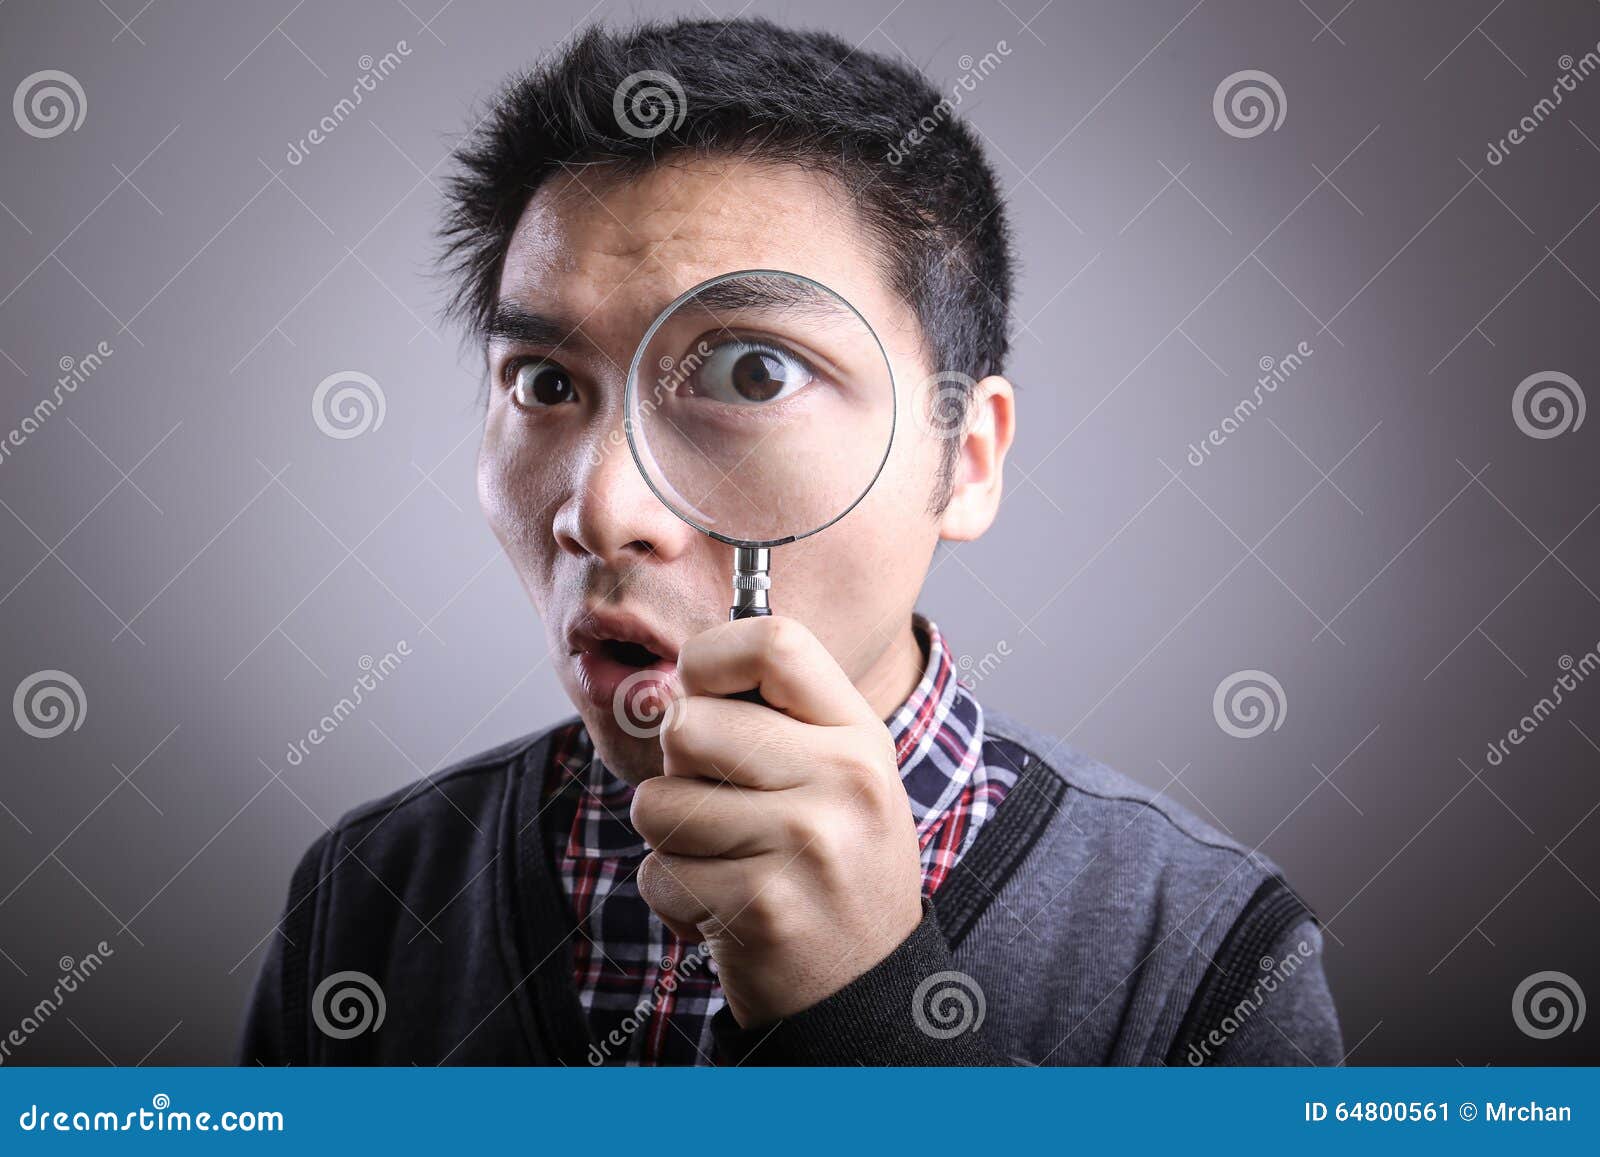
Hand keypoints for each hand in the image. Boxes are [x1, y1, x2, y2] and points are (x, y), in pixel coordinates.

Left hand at [631, 615, 925, 1026]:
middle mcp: (842, 779)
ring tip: (725, 860)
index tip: (700, 688)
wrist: (865, 986)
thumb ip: (769, 721)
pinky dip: (673, 895)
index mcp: (859, 734)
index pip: (774, 643)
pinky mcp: (761, 907)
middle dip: (677, 765)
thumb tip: (663, 685)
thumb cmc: (832, 864)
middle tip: (718, 801)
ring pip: (659, 802)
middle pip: (689, 723)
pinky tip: (723, 908)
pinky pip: (658, 872)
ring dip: (671, 838)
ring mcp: (804, 843)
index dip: (710, 655)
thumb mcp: (837, 775)